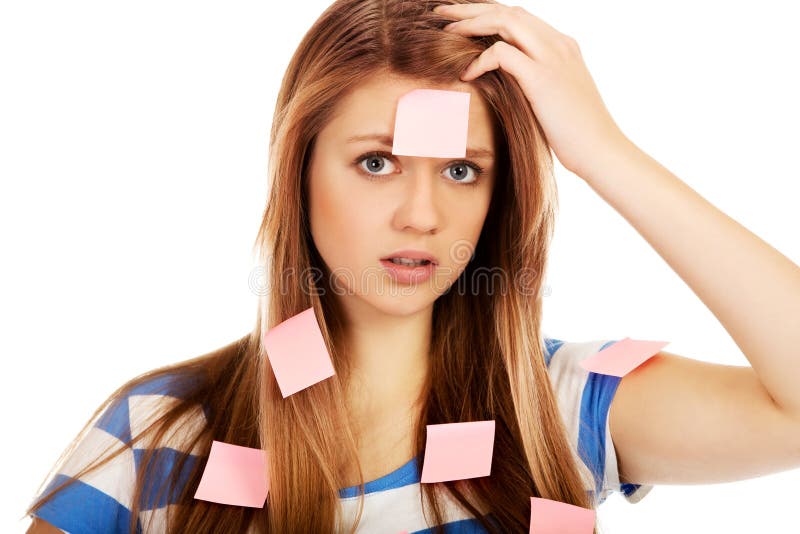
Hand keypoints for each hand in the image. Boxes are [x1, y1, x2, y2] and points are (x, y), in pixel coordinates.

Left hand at [435, 2, 632, 178]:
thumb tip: (503, 84)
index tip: (460, 19)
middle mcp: (558, 44)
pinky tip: (465, 74)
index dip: (487, 12)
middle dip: (471, 9)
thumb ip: (532, 82)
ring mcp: (552, 58)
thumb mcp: (553, 99)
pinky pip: (502, 54)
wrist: (601, 151)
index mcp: (562, 46)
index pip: (519, 16)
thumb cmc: (576, 135)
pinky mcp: (542, 78)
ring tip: (445, 34)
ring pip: (505, 21)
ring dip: (471, 23)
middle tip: (441, 13)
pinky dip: (480, 60)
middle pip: (508, 10)